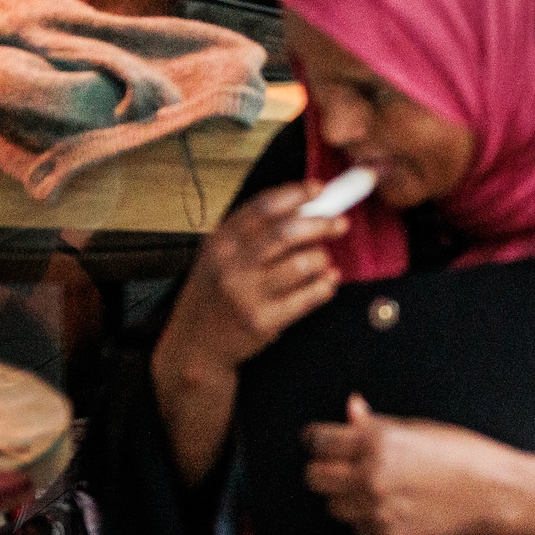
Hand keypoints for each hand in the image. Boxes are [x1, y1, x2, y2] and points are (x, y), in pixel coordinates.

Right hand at [155, 184, 347, 382]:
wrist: (194, 346)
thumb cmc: (214, 294)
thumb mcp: (218, 256)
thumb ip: (252, 232)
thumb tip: (303, 205)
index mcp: (220, 243)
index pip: (263, 207)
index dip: (296, 194)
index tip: (319, 188)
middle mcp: (231, 266)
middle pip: (286, 233)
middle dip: (321, 223)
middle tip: (340, 223)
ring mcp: (247, 295)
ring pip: (302, 264)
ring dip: (322, 258)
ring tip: (323, 260)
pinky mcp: (263, 321)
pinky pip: (307, 297)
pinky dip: (324, 285)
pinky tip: (328, 282)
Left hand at [303, 396, 534, 534]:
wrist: (495, 494)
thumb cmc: (465, 455)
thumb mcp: (419, 427)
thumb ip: (376, 424)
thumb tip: (352, 411)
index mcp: (377, 443)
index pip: (317, 442)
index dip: (319, 439)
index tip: (322, 440)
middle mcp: (371, 478)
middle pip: (314, 477)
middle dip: (326, 468)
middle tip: (343, 463)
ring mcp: (377, 511)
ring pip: (332, 506)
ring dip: (344, 495)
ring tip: (372, 485)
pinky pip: (356, 528)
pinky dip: (365, 518)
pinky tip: (388, 505)